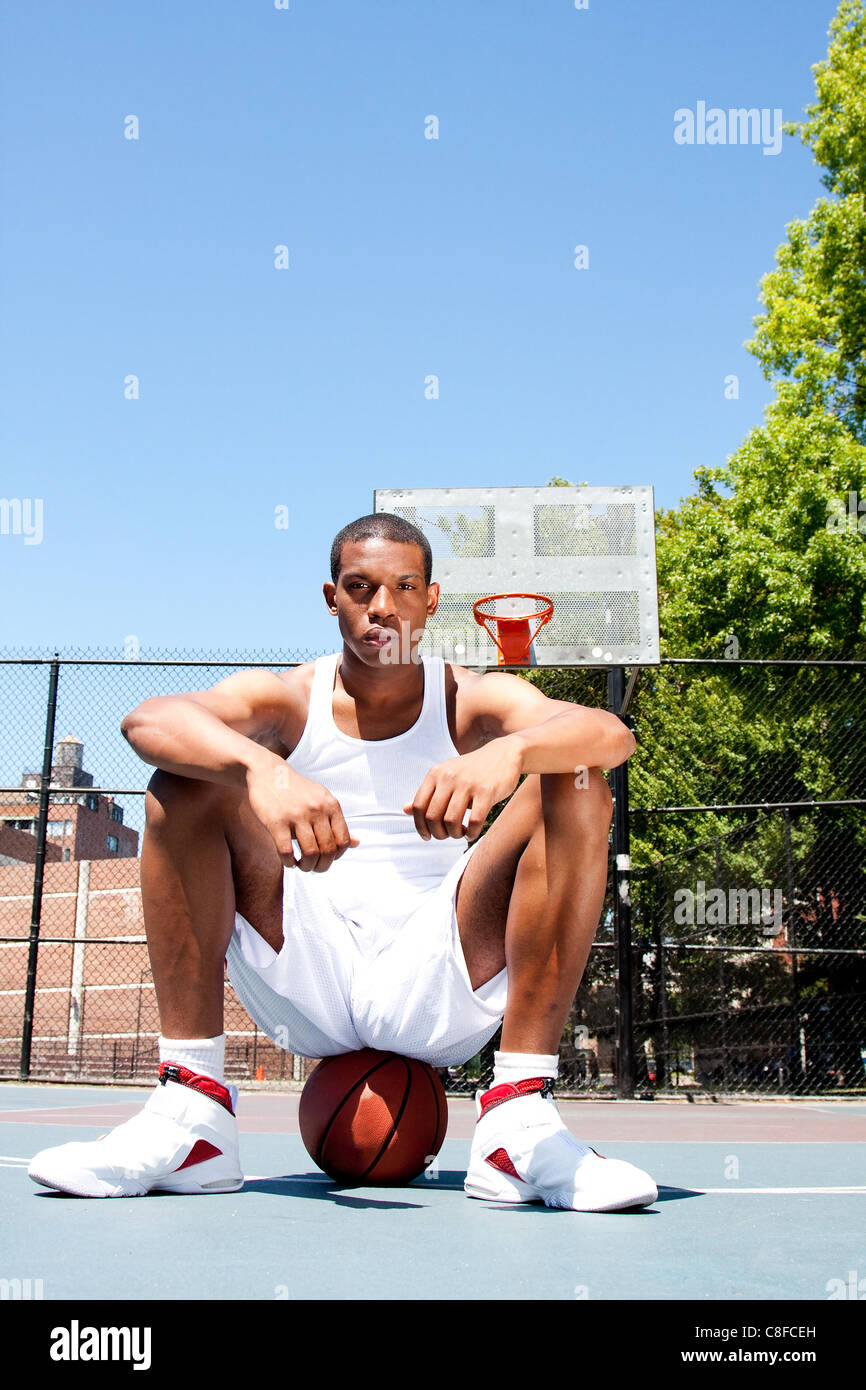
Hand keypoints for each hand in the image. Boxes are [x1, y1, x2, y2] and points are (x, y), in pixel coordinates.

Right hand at [245, 760, 357, 871]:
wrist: (268, 771)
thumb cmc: (297, 790)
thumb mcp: (322, 800)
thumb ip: (337, 822)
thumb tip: (356, 844)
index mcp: (330, 805)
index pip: (342, 840)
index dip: (337, 856)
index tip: (327, 858)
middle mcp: (316, 809)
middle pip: (327, 850)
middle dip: (322, 866)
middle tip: (314, 868)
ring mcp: (296, 815)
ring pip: (310, 853)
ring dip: (307, 866)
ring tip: (302, 866)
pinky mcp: (276, 821)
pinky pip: (286, 851)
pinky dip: (289, 862)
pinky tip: (289, 861)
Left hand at [403, 739, 522, 841]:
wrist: (505, 754)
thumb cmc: (472, 770)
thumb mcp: (446, 776)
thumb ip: (428, 794)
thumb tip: (405, 810)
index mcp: (436, 774)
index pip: (418, 806)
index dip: (420, 826)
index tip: (427, 836)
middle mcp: (449, 777)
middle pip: (433, 817)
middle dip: (438, 833)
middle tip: (447, 835)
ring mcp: (468, 784)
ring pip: (451, 821)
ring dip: (454, 834)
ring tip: (460, 833)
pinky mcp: (487, 792)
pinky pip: (474, 821)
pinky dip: (471, 833)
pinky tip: (472, 833)